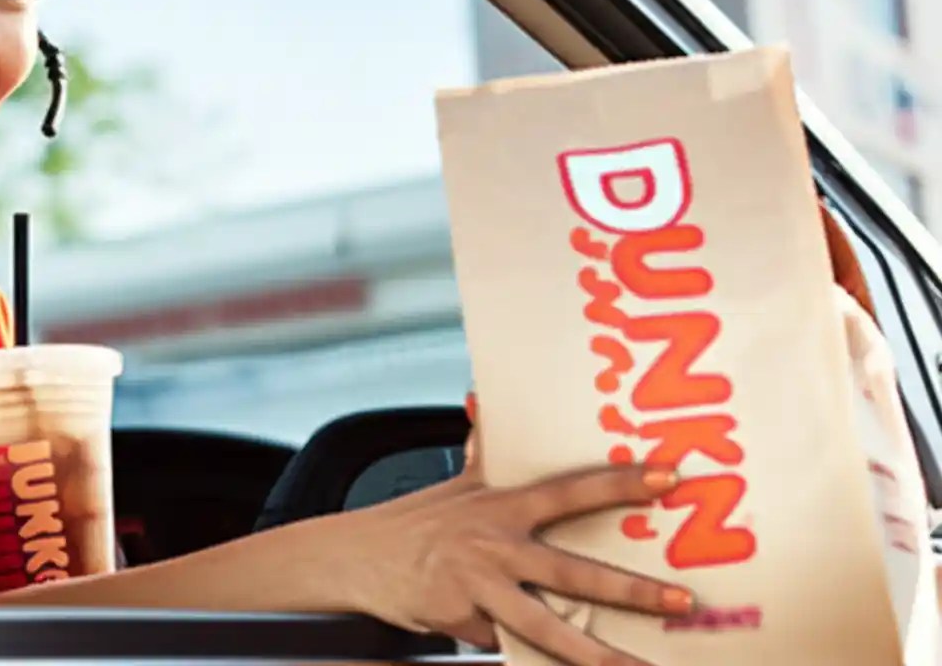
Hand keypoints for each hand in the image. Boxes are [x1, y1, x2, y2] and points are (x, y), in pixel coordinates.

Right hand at [337, 393, 691, 665]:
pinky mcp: (464, 624)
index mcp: (502, 507)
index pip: (572, 490)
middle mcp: (497, 547)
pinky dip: (533, 657)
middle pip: (574, 571)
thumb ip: (481, 449)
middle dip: (632, 589)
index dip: (621, 483)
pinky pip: (506, 646)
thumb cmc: (413, 520)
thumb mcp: (455, 482)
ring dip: (597, 653)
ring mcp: (481, 589)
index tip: (669, 479)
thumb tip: (482, 400)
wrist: (358, 559)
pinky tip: (560, 663)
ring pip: (548, 628)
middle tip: (681, 601)